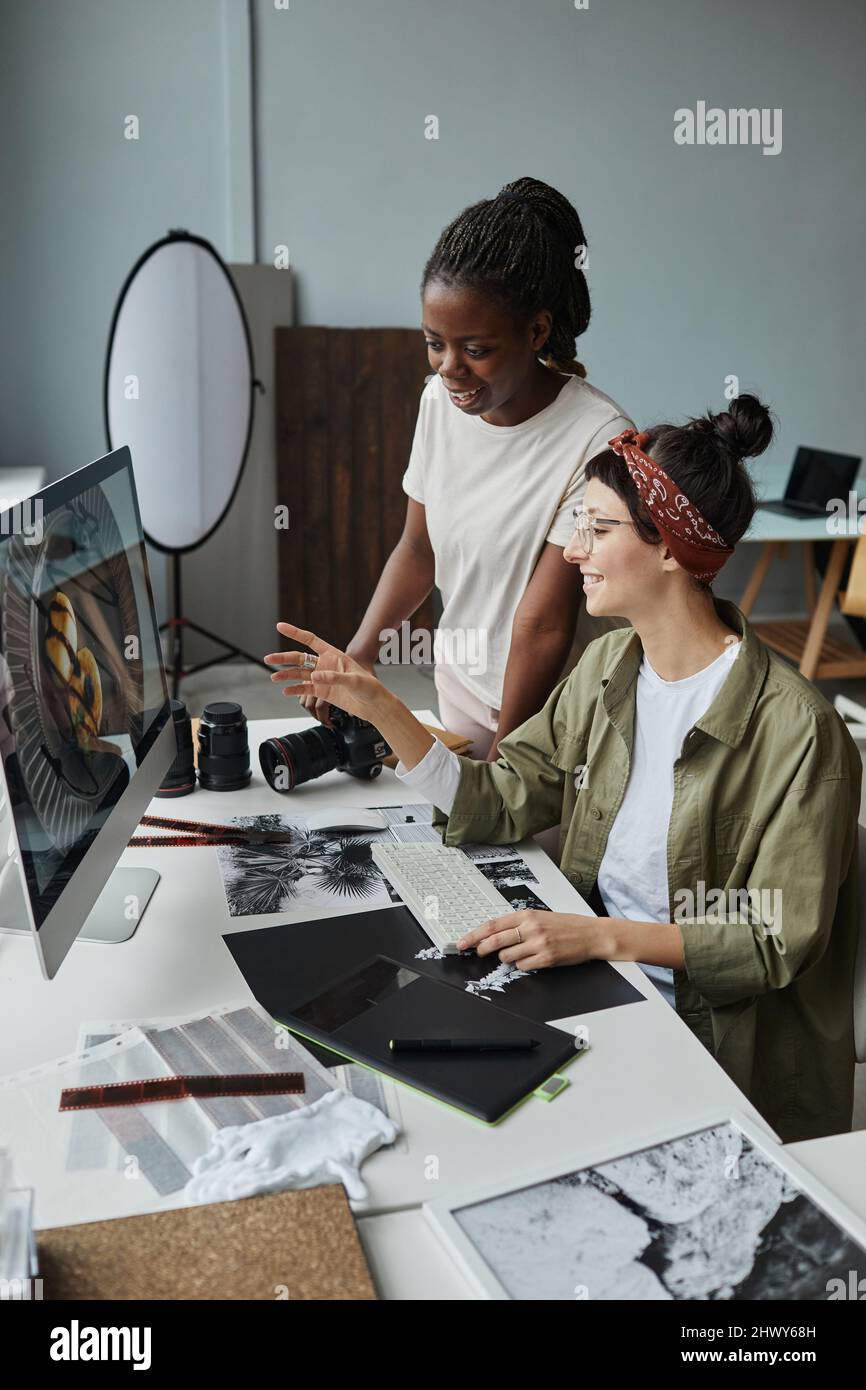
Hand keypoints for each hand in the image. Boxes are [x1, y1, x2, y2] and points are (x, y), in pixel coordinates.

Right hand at [264, 623, 385, 723]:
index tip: (280, 626)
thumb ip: (334, 678)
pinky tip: (286, 691)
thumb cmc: (369, 688)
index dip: (295, 633)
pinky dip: (294, 690)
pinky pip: (305, 689)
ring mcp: (322, 679)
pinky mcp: (323, 692)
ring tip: (274, 678)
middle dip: (283, 658)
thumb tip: (315, 677)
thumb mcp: (354, 680)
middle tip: (268, 658)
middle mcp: (325, 665)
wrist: (374, 705)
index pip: (310, 640)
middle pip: (300, 658)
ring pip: (299, 674)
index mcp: (333, 655)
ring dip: (286, 675)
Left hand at [456, 910, 606, 969]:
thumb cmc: (566, 925)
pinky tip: (531, 959)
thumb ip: (519, 923)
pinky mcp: (546, 959)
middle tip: (478, 952)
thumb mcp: (541, 917)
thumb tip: (494, 934)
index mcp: (528, 915)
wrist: (591, 934)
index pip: (493, 925)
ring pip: (507, 956)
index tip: (463, 941)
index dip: (475, 935)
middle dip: (482, 949)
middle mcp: (531, 928)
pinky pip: (522, 966)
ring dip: (507, 958)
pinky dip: (522, 965)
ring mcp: (539, 944)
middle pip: (495, 941)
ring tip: (518, 953)